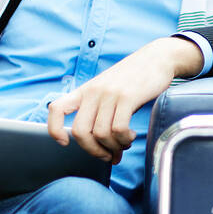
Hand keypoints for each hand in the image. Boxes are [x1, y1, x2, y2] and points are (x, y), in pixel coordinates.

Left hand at [46, 37, 201, 162]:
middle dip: (93, 151)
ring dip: (114, 147)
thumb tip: (101, 142)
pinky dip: (124, 139)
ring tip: (124, 144)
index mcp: (85, 90)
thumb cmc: (134, 77)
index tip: (64, 142)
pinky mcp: (127, 97)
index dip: (54, 129)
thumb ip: (100, 109)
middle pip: (80, 131)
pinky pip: (118, 129)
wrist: (157, 57)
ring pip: (101, 134)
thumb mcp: (109, 88)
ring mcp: (110, 94)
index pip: (57, 108)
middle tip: (108, 156)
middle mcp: (94, 92)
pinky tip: (130, 136)